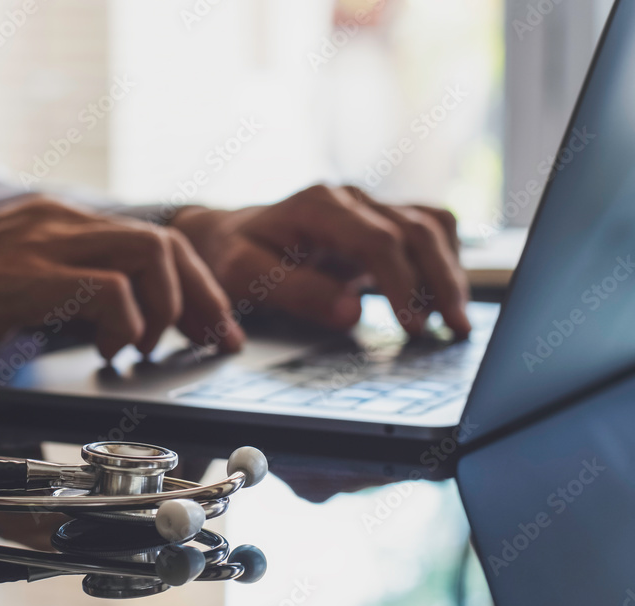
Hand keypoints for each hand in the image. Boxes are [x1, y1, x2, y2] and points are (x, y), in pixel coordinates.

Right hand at [0, 196, 244, 362]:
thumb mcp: (20, 284)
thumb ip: (68, 291)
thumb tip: (121, 322)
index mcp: (60, 224)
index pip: (153, 240)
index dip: (196, 284)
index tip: (213, 325)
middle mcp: (58, 224)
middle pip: (164, 243)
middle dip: (200, 297)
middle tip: (207, 340)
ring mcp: (40, 246)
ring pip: (144, 255)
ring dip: (164, 309)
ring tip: (148, 347)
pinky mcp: (21, 278)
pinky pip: (101, 289)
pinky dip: (123, 323)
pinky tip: (109, 350)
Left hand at [170, 184, 470, 336]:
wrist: (228, 236)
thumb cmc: (234, 257)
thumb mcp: (246, 277)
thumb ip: (297, 293)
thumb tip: (350, 313)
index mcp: (318, 205)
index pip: (378, 240)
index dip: (401, 283)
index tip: (413, 326)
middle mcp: (351, 199)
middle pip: (417, 230)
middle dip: (440, 281)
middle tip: (454, 330)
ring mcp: (369, 206)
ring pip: (431, 227)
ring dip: (450, 272)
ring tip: (454, 320)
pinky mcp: (379, 221)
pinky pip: (429, 229)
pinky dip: (444, 260)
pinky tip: (443, 297)